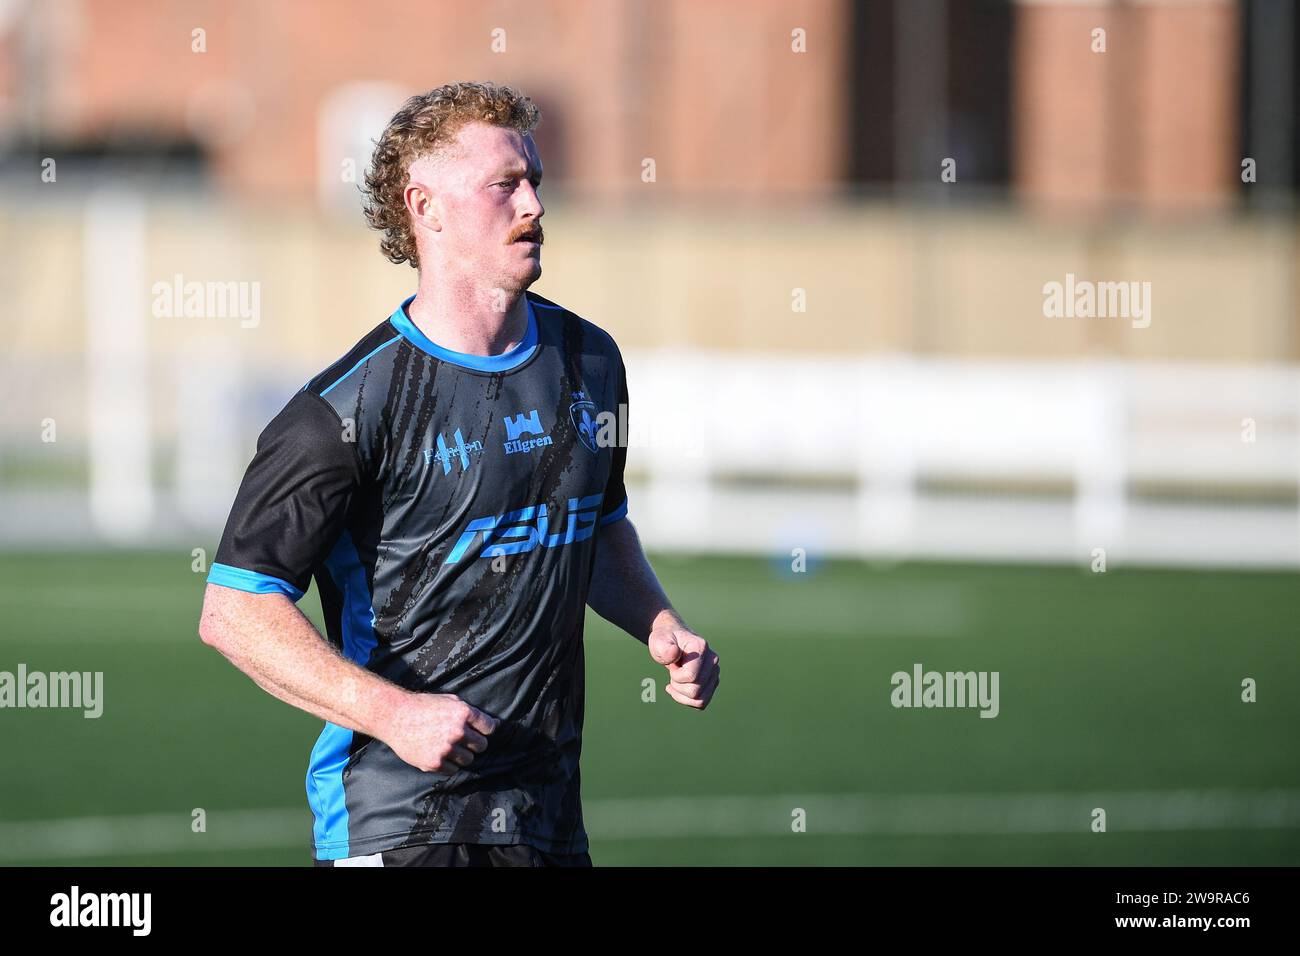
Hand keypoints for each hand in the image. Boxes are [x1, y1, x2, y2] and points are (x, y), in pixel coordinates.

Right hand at [381, 691, 497, 772]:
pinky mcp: (435, 762)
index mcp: (463, 713)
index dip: (485, 730)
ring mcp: (446, 748)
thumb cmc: (423, 706)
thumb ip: (470, 711)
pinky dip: (448, 765)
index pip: (489, 728)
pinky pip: (453, 770)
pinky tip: (439, 754)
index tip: (478, 731)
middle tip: (462, 741)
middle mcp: (457, 731)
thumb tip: (495, 723)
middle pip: (482, 746)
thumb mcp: (449, 700)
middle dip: (475, 744)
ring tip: (448, 747)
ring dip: (462, 755)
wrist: (395, 717)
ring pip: (469, 760)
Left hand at [648, 624, 719, 710]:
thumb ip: (663, 647)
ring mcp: (714, 672)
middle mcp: (712, 660)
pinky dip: (687, 700)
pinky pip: (702, 702)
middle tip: (673, 671)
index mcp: (701, 647)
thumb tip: (674, 652)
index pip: (691, 676)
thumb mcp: (658, 641)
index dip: (676, 676)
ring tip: (675, 680)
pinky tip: (677, 688)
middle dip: (678, 685)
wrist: (672, 640)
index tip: (671, 664)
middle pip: (695, 691)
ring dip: (682, 695)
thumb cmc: (664, 640)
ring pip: (700, 700)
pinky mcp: (712, 682)